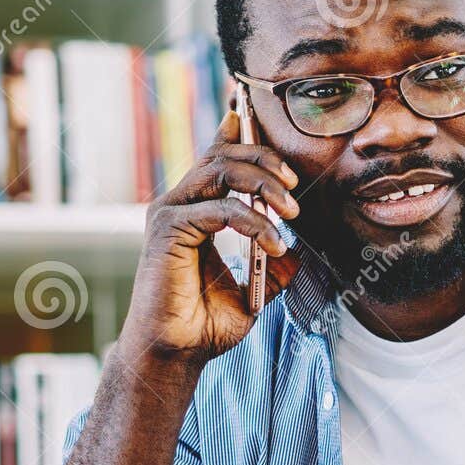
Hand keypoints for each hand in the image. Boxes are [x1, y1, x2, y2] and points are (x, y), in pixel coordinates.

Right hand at [120, 110, 301, 363]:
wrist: (177, 354)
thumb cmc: (206, 325)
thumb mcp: (254, 289)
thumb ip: (271, 263)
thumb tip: (296, 249)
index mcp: (196, 210)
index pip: (215, 157)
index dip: (234, 130)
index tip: (251, 110)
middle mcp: (179, 204)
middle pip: (223, 154)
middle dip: (265, 159)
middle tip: (294, 186)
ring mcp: (170, 213)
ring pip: (221, 170)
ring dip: (264, 184)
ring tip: (291, 213)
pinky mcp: (168, 229)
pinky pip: (220, 209)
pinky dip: (254, 222)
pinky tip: (274, 243)